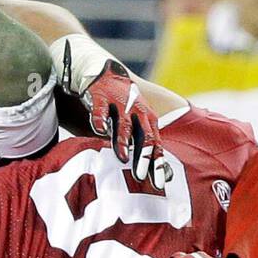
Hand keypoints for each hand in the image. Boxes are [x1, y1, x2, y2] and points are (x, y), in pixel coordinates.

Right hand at [61, 41, 164, 183]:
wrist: (106, 72)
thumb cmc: (122, 104)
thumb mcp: (136, 121)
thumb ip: (140, 142)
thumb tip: (149, 171)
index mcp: (148, 119)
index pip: (156, 145)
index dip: (157, 164)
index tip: (158, 185)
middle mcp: (137, 111)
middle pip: (144, 137)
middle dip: (143, 158)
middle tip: (141, 177)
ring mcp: (119, 103)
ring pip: (124, 125)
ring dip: (123, 142)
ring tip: (121, 158)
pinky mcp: (101, 96)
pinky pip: (100, 109)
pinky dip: (100, 120)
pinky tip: (99, 131)